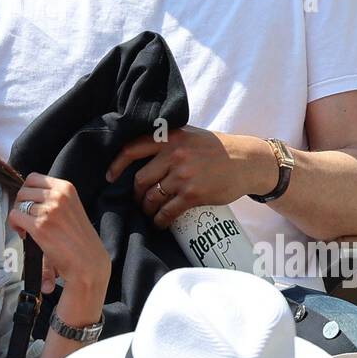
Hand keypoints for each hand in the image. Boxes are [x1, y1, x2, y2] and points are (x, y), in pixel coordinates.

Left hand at [8, 174, 108, 295]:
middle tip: (26, 218)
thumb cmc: (79, 239)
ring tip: (26, 229)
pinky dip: (14, 225)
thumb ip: (53, 198)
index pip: (33, 178)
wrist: (88, 262)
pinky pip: (15, 216)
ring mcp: (49, 210)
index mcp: (66, 188)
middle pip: (23, 191)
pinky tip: (24, 234)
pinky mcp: (40, 227)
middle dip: (20, 204)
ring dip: (18, 216)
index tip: (29, 204)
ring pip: (18, 204)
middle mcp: (58, 196)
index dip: (27, 191)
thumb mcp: (71, 207)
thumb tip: (27, 194)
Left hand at [106, 128, 273, 228]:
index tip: (110, 176)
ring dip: (146, 209)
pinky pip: (167, 211)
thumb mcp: (188, 134)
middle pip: (140, 179)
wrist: (246, 161)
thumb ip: (166, 141)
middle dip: (136, 194)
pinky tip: (159, 223)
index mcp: (169, 137)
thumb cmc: (215, 148)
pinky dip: (160, 220)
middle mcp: (174, 154)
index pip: (133, 148)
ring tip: (148, 212)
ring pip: (152, 197)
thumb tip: (139, 156)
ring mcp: (183, 175)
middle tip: (138, 200)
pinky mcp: (193, 194)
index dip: (117, 164)